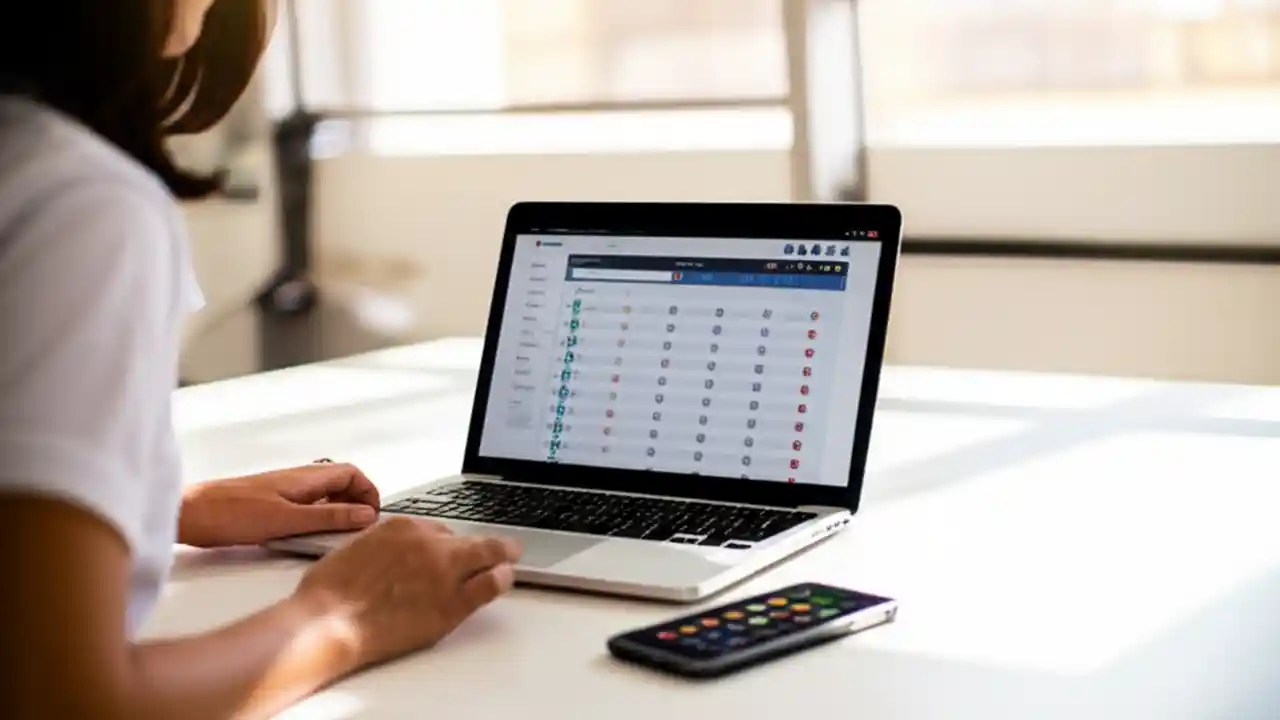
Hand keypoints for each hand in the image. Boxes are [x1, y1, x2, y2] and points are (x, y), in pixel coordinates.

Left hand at [179, 463, 380, 547]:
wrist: (187, 515)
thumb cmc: (229, 514)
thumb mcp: (287, 520)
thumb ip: (328, 517)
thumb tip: (364, 515)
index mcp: (306, 478)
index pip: (352, 474)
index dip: (368, 493)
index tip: (373, 517)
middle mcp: (297, 480)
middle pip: (341, 484)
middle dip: (356, 504)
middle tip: (360, 529)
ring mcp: (283, 492)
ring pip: (323, 497)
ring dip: (336, 513)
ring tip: (338, 537)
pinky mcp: (270, 505)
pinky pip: (305, 508)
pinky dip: (316, 521)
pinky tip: (308, 539)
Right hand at [294, 516, 522, 669]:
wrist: (329, 620)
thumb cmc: (330, 590)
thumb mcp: (354, 548)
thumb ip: (381, 546)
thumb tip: (389, 555)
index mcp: (403, 527)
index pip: (439, 529)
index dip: (447, 543)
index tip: (452, 550)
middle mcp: (429, 544)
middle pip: (468, 539)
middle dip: (484, 543)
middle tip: (500, 546)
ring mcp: (445, 571)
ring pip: (489, 554)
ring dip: (502, 555)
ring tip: (510, 558)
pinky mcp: (453, 602)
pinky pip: (489, 585)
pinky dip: (502, 579)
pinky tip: (505, 578)